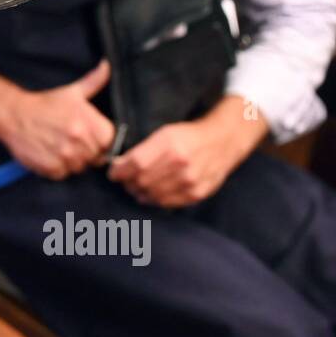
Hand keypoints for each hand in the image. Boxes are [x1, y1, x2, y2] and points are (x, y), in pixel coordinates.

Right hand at [0, 60, 115, 179]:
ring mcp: (65, 156)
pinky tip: (48, 152)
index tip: (88, 135)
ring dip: (71, 160)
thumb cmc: (44, 103)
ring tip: (58, 144)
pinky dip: (56, 167)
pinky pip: (62, 174)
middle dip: (86, 150)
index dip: (100, 140)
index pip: (109, 142)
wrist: (13, 114)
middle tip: (69, 138)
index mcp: (90, 124)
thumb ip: (94, 81)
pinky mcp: (51, 168)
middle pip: (95, 157)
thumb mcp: (72, 91)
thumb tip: (108, 66)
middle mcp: (80, 141)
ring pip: (79, 168)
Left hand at [108, 95, 267, 207]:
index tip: (114, 173)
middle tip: (125, 180)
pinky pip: (166, 203)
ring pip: (152, 195)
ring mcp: (189, 181)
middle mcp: (180, 164)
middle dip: (128, 182)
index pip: (135, 164)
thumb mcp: (164, 133)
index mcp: (169, 144)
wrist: (222, 142)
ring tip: (137, 187)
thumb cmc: (188, 136)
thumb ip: (143, 150)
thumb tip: (119, 166)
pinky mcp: (196, 194)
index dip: (119, 171)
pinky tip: (152, 193)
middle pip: (141, 181)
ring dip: (139, 192)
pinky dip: (154, 199)